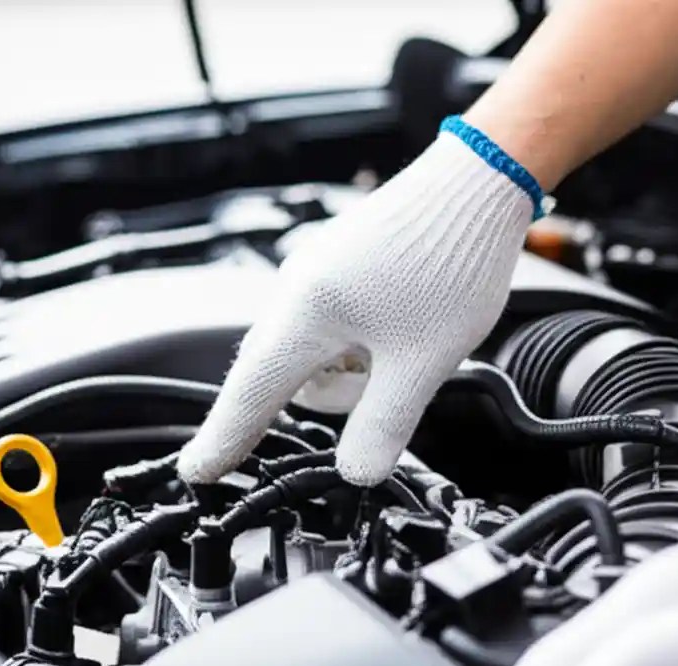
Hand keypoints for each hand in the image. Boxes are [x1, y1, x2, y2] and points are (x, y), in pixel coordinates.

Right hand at [178, 126, 535, 486]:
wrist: (479, 181)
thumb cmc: (451, 259)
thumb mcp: (423, 363)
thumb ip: (383, 425)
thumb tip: (357, 472)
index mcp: (304, 314)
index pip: (249, 396)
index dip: (224, 441)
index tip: (198, 472)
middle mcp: (297, 290)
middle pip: (289, 377)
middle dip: (339, 396)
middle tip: (393, 383)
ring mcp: (316, 274)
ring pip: (318, 354)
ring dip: (359, 369)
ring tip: (412, 345)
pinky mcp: (338, 265)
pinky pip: (336, 326)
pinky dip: (366, 342)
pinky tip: (409, 325)